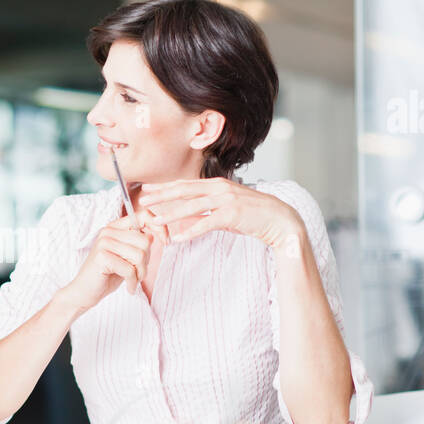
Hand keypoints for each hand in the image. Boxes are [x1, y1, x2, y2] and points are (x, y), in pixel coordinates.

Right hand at [59, 213, 154, 309]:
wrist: (84, 293)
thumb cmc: (108, 275)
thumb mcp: (127, 257)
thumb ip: (140, 244)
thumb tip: (156, 235)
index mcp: (116, 227)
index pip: (144, 215)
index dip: (159, 227)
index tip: (166, 241)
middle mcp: (108, 231)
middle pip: (145, 241)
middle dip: (147, 262)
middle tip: (139, 274)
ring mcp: (104, 243)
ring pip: (139, 255)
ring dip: (140, 274)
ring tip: (133, 281)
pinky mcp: (102, 257)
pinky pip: (129, 269)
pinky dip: (132, 282)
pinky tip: (128, 288)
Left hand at [138, 178, 303, 250]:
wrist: (280, 219)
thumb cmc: (253, 214)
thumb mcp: (227, 207)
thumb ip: (208, 209)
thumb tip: (189, 216)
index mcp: (216, 184)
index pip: (185, 184)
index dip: (165, 187)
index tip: (147, 190)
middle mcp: (219, 188)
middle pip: (184, 191)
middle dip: (161, 196)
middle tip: (143, 201)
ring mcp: (226, 200)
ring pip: (192, 206)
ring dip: (171, 214)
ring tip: (154, 221)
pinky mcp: (232, 214)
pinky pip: (206, 223)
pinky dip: (191, 231)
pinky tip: (178, 239)